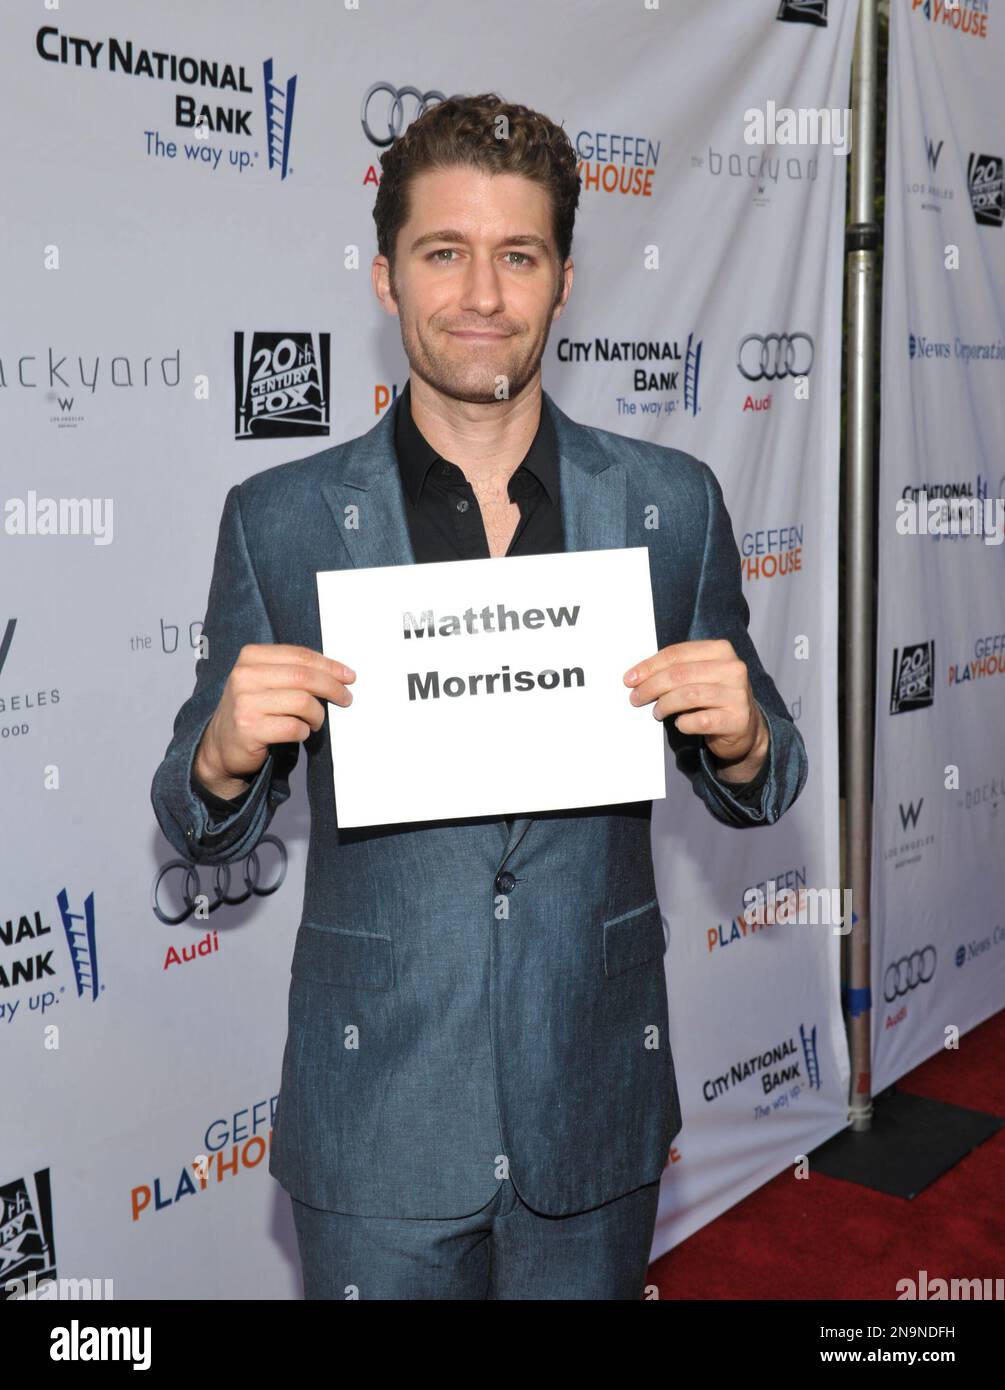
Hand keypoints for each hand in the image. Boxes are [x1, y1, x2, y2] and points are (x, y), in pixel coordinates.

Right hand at [194, 644, 355, 799]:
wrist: (221, 744)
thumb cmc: (252, 710)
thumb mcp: (264, 680)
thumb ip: (292, 671)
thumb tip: (337, 673)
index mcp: (251, 657)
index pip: (300, 656)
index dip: (329, 666)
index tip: (348, 676)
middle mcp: (245, 676)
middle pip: (304, 677)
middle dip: (332, 688)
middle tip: (345, 698)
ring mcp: (245, 703)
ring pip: (302, 702)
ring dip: (317, 715)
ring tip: (315, 721)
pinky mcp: (249, 729)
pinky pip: (294, 728)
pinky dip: (304, 732)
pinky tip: (299, 733)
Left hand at [624, 638, 767, 776]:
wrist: (746, 727)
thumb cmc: (714, 698)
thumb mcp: (700, 675)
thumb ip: (676, 670)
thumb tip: (637, 677)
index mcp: (720, 650)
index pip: (676, 653)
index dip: (649, 666)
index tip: (630, 679)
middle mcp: (733, 668)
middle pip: (680, 674)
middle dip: (651, 686)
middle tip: (636, 698)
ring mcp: (737, 694)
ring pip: (688, 695)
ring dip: (665, 705)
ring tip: (657, 712)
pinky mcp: (737, 719)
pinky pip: (700, 720)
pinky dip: (684, 723)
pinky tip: (680, 723)